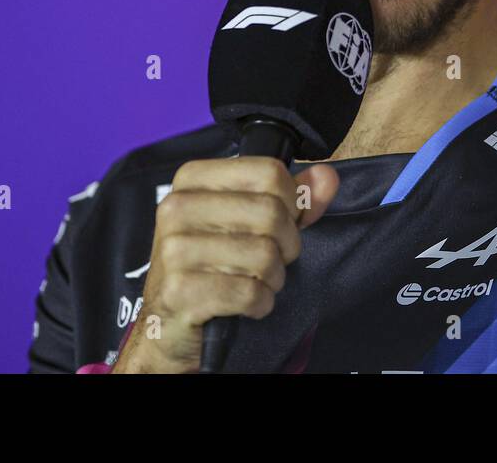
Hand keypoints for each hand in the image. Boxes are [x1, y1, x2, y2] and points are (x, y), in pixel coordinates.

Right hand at [111, 156, 338, 372]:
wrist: (169, 324)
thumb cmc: (212, 266)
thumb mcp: (248, 223)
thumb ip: (293, 199)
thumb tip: (327, 177)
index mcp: (191, 180)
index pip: (269, 172)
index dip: (291, 203)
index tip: (282, 223)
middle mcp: (176, 207)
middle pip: (270, 213)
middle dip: (286, 245)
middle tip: (272, 260)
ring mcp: (174, 250)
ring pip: (264, 255)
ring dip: (273, 278)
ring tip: (256, 282)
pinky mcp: (180, 291)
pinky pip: (250, 293)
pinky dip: (260, 303)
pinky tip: (246, 303)